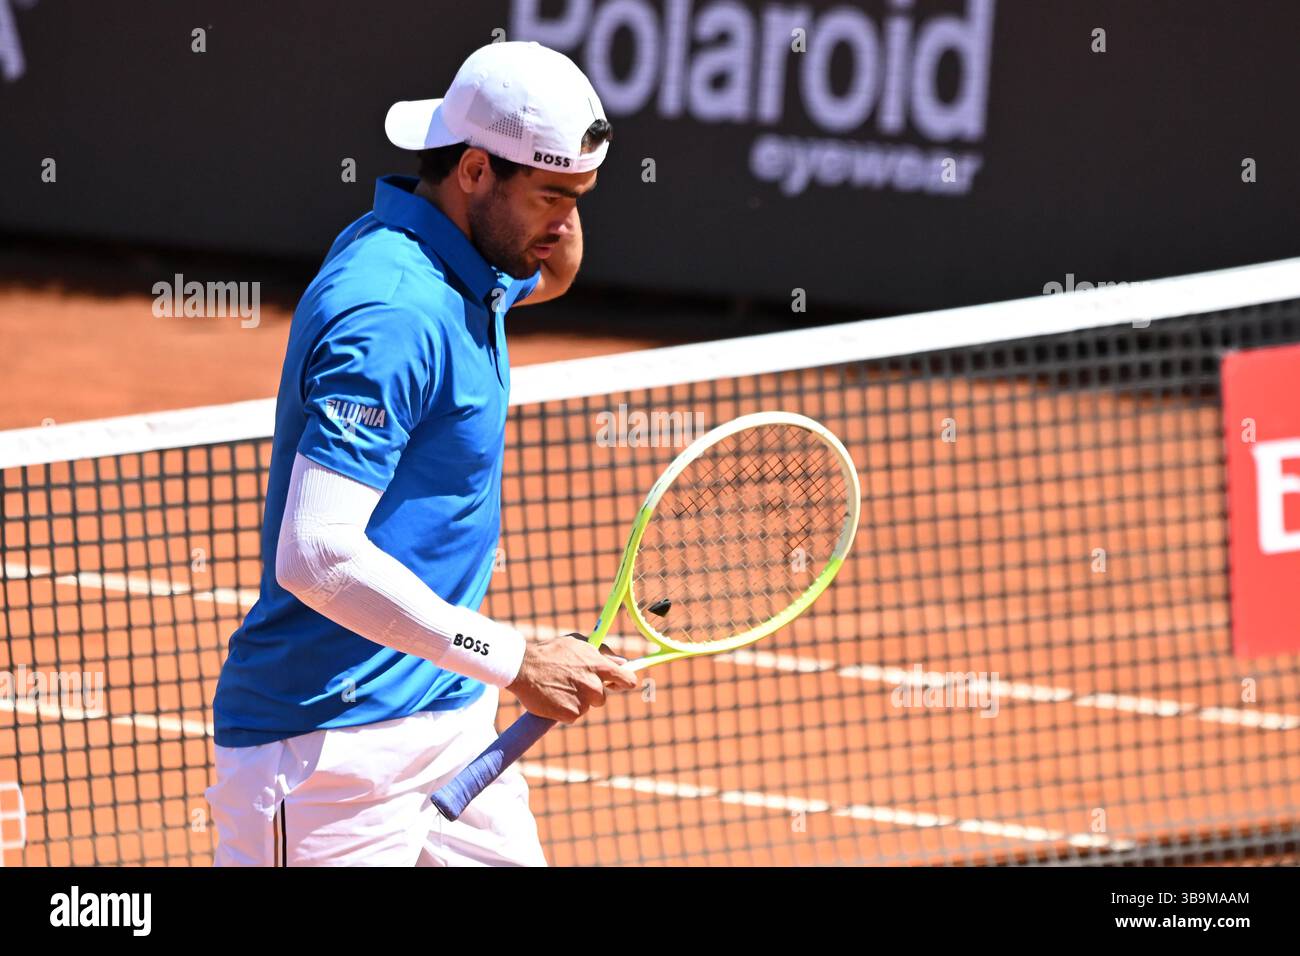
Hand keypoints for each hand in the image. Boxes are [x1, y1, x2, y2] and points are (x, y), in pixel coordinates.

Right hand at [506, 630, 638, 722]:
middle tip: (573, 684)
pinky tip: (554, 699)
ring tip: (560, 689)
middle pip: (603, 697)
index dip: (624, 682)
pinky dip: (565, 711)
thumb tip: (622, 661)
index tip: (617, 684)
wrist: (523, 667)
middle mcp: (594, 685)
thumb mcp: (578, 643)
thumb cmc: (550, 652)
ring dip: (578, 701)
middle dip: (592, 692)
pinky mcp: (570, 715)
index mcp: (599, 666)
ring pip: (588, 707)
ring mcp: (583, 702)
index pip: (628, 680)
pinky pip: (574, 716)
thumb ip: (603, 652)